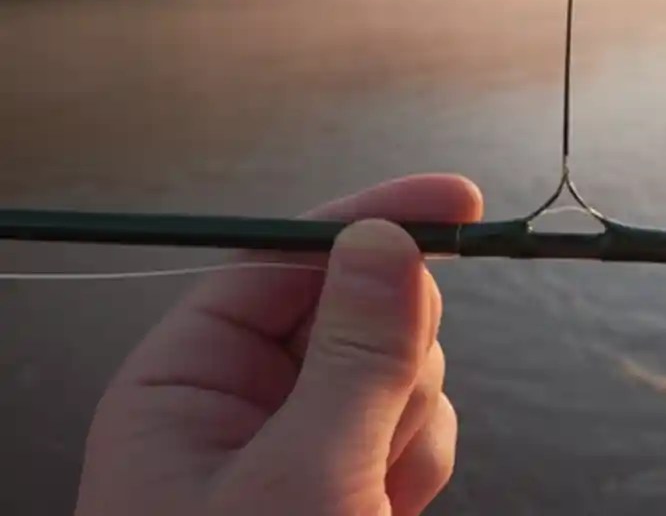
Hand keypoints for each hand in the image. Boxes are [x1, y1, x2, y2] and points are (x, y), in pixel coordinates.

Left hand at [75, 175, 483, 515]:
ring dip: (410, 423)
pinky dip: (421, 462)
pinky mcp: (347, 480)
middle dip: (393, 355)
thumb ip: (352, 359)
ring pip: (397, 368)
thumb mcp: (303, 483)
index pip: (279, 260)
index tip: (459, 202)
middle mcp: (238, 405)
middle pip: (352, 308)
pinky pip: (414, 427)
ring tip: (379, 496)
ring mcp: (300, 443)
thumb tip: (387, 244)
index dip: (369, 220)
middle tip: (382, 422)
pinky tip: (394, 509)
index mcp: (185, 385)